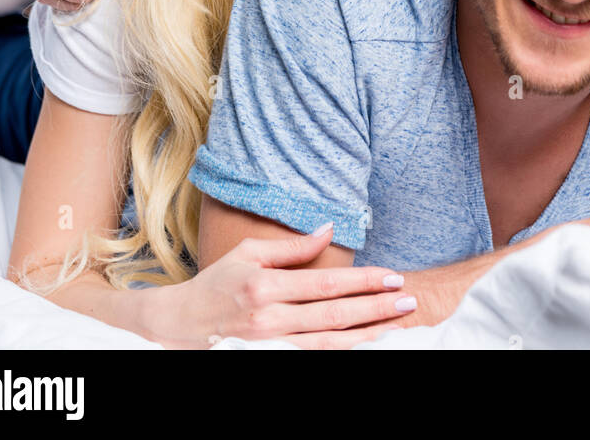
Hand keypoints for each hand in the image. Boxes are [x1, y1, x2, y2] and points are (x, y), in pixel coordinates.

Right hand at [151, 225, 415, 349]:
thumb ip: (292, 246)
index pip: (325, 284)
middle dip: (375, 307)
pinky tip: (366, 344)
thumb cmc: (217, 283)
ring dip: (367, 334)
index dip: (363, 281)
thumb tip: (329, 228)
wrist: (181, 326)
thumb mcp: (248, 253)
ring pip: (329, 344)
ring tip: (397, 324)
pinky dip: (344, 351)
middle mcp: (269, 318)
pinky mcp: (271, 359)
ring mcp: (270, 345)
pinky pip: (315, 358)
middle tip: (408, 300)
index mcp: (264, 285)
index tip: (393, 276)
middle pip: (334, 315)